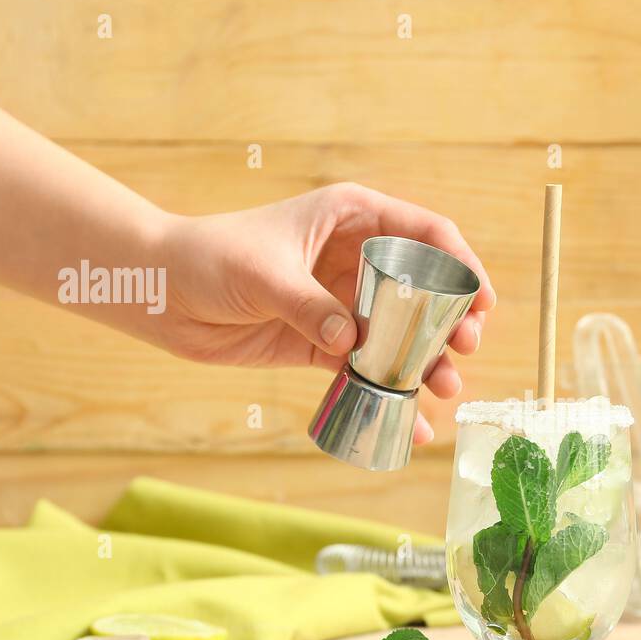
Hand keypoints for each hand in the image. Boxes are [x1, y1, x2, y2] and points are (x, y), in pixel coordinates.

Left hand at [153, 183, 495, 441]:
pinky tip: (411, 421)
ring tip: (445, 389)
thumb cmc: (207, 258)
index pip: (425, 234)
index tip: (481, 302)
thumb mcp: (262, 274)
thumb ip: (310, 306)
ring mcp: (342, 302)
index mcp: (351, 218)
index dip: (462, 265)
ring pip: (401, 332)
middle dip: (452, 321)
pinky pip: (367, 368)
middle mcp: (356, 258)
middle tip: (465, 349)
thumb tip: (354, 343)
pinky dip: (388, 393)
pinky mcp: (324, 342)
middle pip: (424, 288)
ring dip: (426, 362)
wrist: (159, 293)